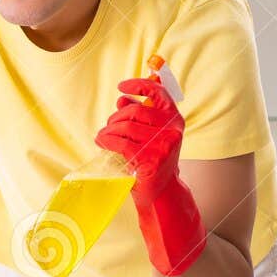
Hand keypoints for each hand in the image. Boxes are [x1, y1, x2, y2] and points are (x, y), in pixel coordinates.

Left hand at [96, 76, 184, 203]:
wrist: (161, 191)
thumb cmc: (153, 161)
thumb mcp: (150, 135)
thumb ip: (139, 115)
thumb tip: (122, 99)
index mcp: (175, 120)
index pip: (159, 92)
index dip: (139, 85)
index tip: (121, 87)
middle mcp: (172, 130)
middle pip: (136, 111)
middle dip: (116, 118)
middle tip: (107, 127)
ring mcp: (163, 145)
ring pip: (126, 127)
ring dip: (108, 131)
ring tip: (102, 137)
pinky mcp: (150, 159)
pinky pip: (121, 143)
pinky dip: (107, 141)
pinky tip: (102, 142)